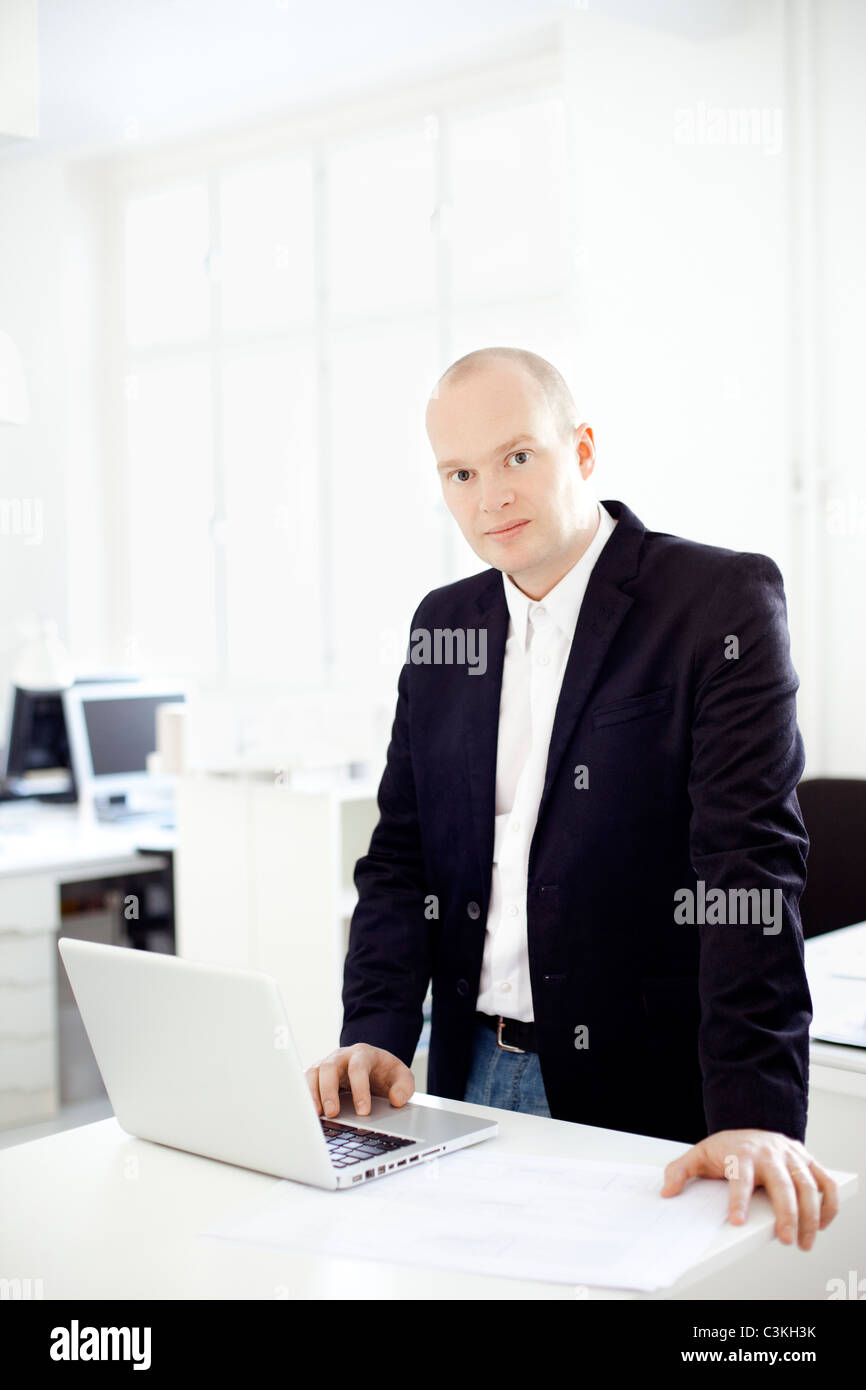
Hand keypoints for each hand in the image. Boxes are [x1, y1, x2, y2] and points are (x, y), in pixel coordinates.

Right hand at [306, 1043, 414, 1118]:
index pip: (358, 1068)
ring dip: (313, 1094)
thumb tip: (396, 1100)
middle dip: (330, 1091)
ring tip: (318, 1116)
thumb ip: (405, 1087)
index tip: (363, 1111)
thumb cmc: (385, 1073)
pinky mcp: (317, 1076)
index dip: (359, 1089)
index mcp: (363, 1054)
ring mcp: (327, 1064)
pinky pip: (306, 1083)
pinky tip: (310, 1114)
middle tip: (334, 1113)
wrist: (374, 1067)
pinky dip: (306, 1097)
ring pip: (314, 1073)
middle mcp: (341, 1056)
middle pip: (329, 1067)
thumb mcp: (402, 1076)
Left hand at [660, 1129, 838, 1250]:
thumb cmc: (727, 1147)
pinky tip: (824, 1223)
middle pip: (781, 1183)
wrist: (750, 1124)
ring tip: (804, 1241)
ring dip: (810, 1214)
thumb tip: (667, 1191)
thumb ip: (680, 1171)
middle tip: (785, 1239)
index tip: (737, 1221)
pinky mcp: (806, 1160)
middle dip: (785, 1213)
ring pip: (806, 1184)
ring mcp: (790, 1155)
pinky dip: (828, 1202)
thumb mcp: (699, 1154)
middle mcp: (769, 1153)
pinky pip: (823, 1180)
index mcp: (740, 1152)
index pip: (741, 1176)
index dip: (739, 1199)